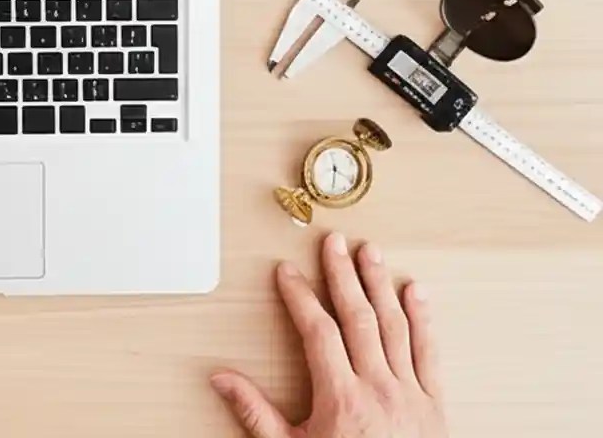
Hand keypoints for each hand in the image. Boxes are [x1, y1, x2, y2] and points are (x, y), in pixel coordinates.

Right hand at [211, 233, 445, 437]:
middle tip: (334, 243)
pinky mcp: (435, 405)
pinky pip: (429, 352)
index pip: (318, 332)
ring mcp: (412, 395)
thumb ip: (256, 413)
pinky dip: (423, 320)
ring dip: (381, 285)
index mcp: (341, 399)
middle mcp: (379, 389)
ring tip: (371, 253)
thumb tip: (222, 379)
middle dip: (343, 276)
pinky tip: (416, 292)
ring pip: (396, 326)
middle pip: (359, 318)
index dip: (300, 298)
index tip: (287, 273)